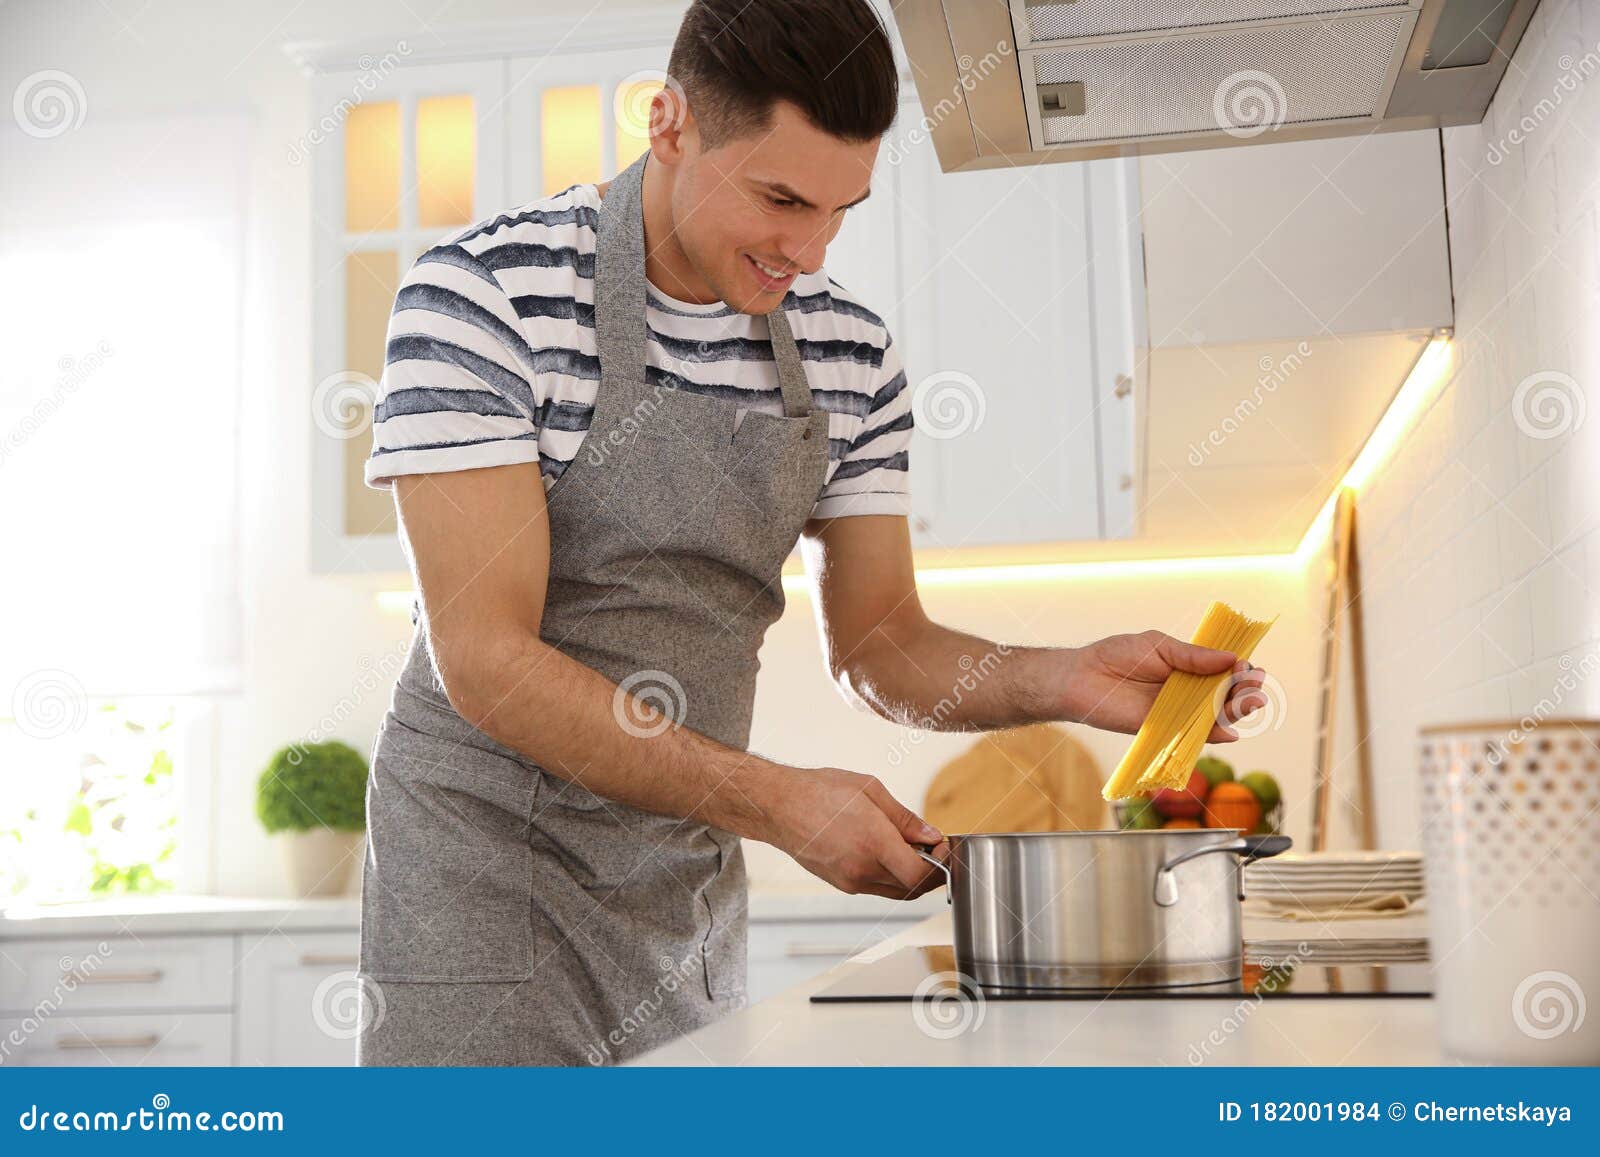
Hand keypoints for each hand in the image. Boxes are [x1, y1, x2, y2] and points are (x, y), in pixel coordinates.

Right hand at [759, 767, 948, 899]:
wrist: (778, 806)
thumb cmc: (820, 791)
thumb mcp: (870, 790)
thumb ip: (904, 818)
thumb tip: (931, 836)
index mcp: (873, 842)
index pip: (921, 874)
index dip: (942, 866)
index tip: (945, 849)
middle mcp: (862, 868)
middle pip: (913, 888)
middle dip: (933, 872)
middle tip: (937, 850)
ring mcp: (850, 881)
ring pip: (896, 891)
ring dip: (912, 876)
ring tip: (913, 849)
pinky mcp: (841, 884)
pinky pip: (877, 887)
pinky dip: (892, 876)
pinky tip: (890, 854)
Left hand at [1062, 631, 1267, 740]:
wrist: (1083, 678)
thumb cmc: (1117, 656)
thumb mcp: (1159, 647)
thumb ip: (1193, 656)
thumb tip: (1231, 658)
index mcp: (1190, 667)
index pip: (1225, 670)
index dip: (1240, 669)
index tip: (1247, 665)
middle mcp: (1188, 691)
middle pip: (1226, 694)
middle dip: (1244, 689)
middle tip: (1254, 684)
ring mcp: (1179, 711)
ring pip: (1216, 715)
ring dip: (1237, 710)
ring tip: (1250, 702)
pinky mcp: (1166, 730)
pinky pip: (1195, 735)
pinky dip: (1214, 735)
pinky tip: (1229, 731)